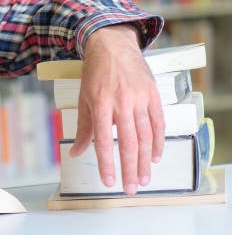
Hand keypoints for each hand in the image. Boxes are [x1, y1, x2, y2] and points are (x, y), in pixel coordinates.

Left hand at [69, 24, 164, 194]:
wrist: (112, 45)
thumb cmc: (95, 73)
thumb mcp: (83, 99)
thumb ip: (83, 128)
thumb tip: (76, 152)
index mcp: (100, 104)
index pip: (103, 141)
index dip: (107, 163)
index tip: (109, 182)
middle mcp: (121, 103)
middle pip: (128, 143)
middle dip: (129, 169)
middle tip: (131, 189)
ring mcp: (139, 99)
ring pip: (146, 137)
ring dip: (145, 161)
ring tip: (143, 178)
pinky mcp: (153, 95)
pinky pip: (159, 123)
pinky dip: (158, 142)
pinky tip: (155, 157)